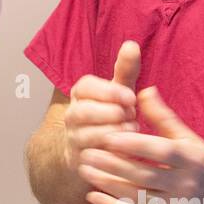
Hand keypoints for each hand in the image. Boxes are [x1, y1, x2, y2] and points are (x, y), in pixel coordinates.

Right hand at [64, 40, 140, 180]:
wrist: (92, 149)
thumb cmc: (111, 115)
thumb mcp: (120, 92)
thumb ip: (125, 70)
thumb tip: (132, 44)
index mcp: (81, 94)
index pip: (85, 86)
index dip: (108, 92)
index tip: (130, 97)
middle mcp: (72, 114)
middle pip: (84, 112)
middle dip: (112, 114)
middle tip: (132, 116)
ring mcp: (72, 138)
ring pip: (88, 135)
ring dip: (114, 133)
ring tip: (132, 131)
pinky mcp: (78, 160)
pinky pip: (93, 157)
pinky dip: (111, 153)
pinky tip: (128, 150)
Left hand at [77, 84, 203, 203]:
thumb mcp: (193, 140)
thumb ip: (166, 118)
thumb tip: (143, 90)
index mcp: (191, 157)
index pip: (157, 150)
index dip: (131, 143)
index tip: (106, 135)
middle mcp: (184, 183)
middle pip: (142, 174)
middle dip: (111, 163)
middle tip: (85, 152)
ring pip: (135, 195)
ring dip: (106, 183)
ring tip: (84, 169)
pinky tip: (93, 196)